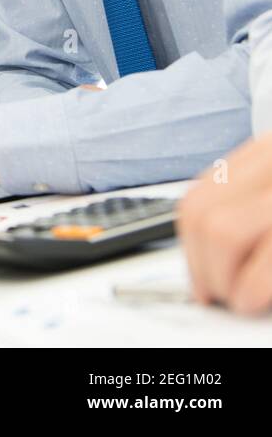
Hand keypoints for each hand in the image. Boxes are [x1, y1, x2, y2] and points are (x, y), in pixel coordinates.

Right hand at [178, 136, 271, 312]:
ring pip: (195, 205)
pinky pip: (201, 190)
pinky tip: (211, 248)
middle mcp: (271, 167)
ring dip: (195, 252)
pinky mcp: (247, 153)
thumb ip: (271, 262)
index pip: (238, 238)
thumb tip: (246, 291)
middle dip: (211, 271)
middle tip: (224, 296)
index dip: (241, 282)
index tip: (244, 305)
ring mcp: (258, 154)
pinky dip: (199, 227)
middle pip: (212, 223)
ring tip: (211, 278)